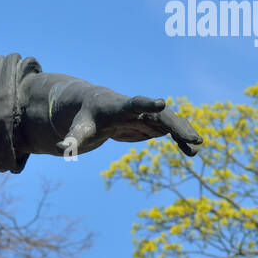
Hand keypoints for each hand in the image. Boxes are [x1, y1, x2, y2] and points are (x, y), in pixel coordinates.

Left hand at [41, 79, 201, 157]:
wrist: (95, 108)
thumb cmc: (85, 118)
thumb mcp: (78, 130)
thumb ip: (72, 140)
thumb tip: (61, 150)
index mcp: (119, 107)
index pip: (135, 104)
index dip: (147, 104)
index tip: (161, 103)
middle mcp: (138, 108)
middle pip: (160, 115)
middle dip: (176, 126)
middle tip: (193, 139)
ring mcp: (147, 115)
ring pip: (170, 122)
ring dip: (184, 133)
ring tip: (196, 148)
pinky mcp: (151, 124)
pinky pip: (170, 131)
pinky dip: (180, 140)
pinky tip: (191, 153)